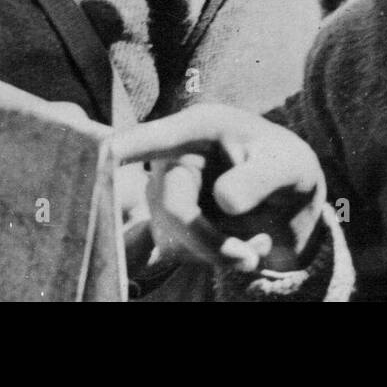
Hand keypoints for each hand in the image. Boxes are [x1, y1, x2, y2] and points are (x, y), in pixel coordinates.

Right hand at [110, 103, 324, 273]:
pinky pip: (178, 252)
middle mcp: (172, 156)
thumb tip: (224, 201)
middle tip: (250, 258)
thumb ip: (259, 179)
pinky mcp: (166, 222)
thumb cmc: (285, 167)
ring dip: (218, 252)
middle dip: (210, 241)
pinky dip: (214, 258)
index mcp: (198, 128)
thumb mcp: (288, 166)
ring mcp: (164, 190)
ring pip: (174, 237)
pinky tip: (240, 246)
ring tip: (256, 244)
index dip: (122, 147)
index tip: (99, 153)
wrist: (287, 199)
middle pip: (171, 207)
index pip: (154, 137)